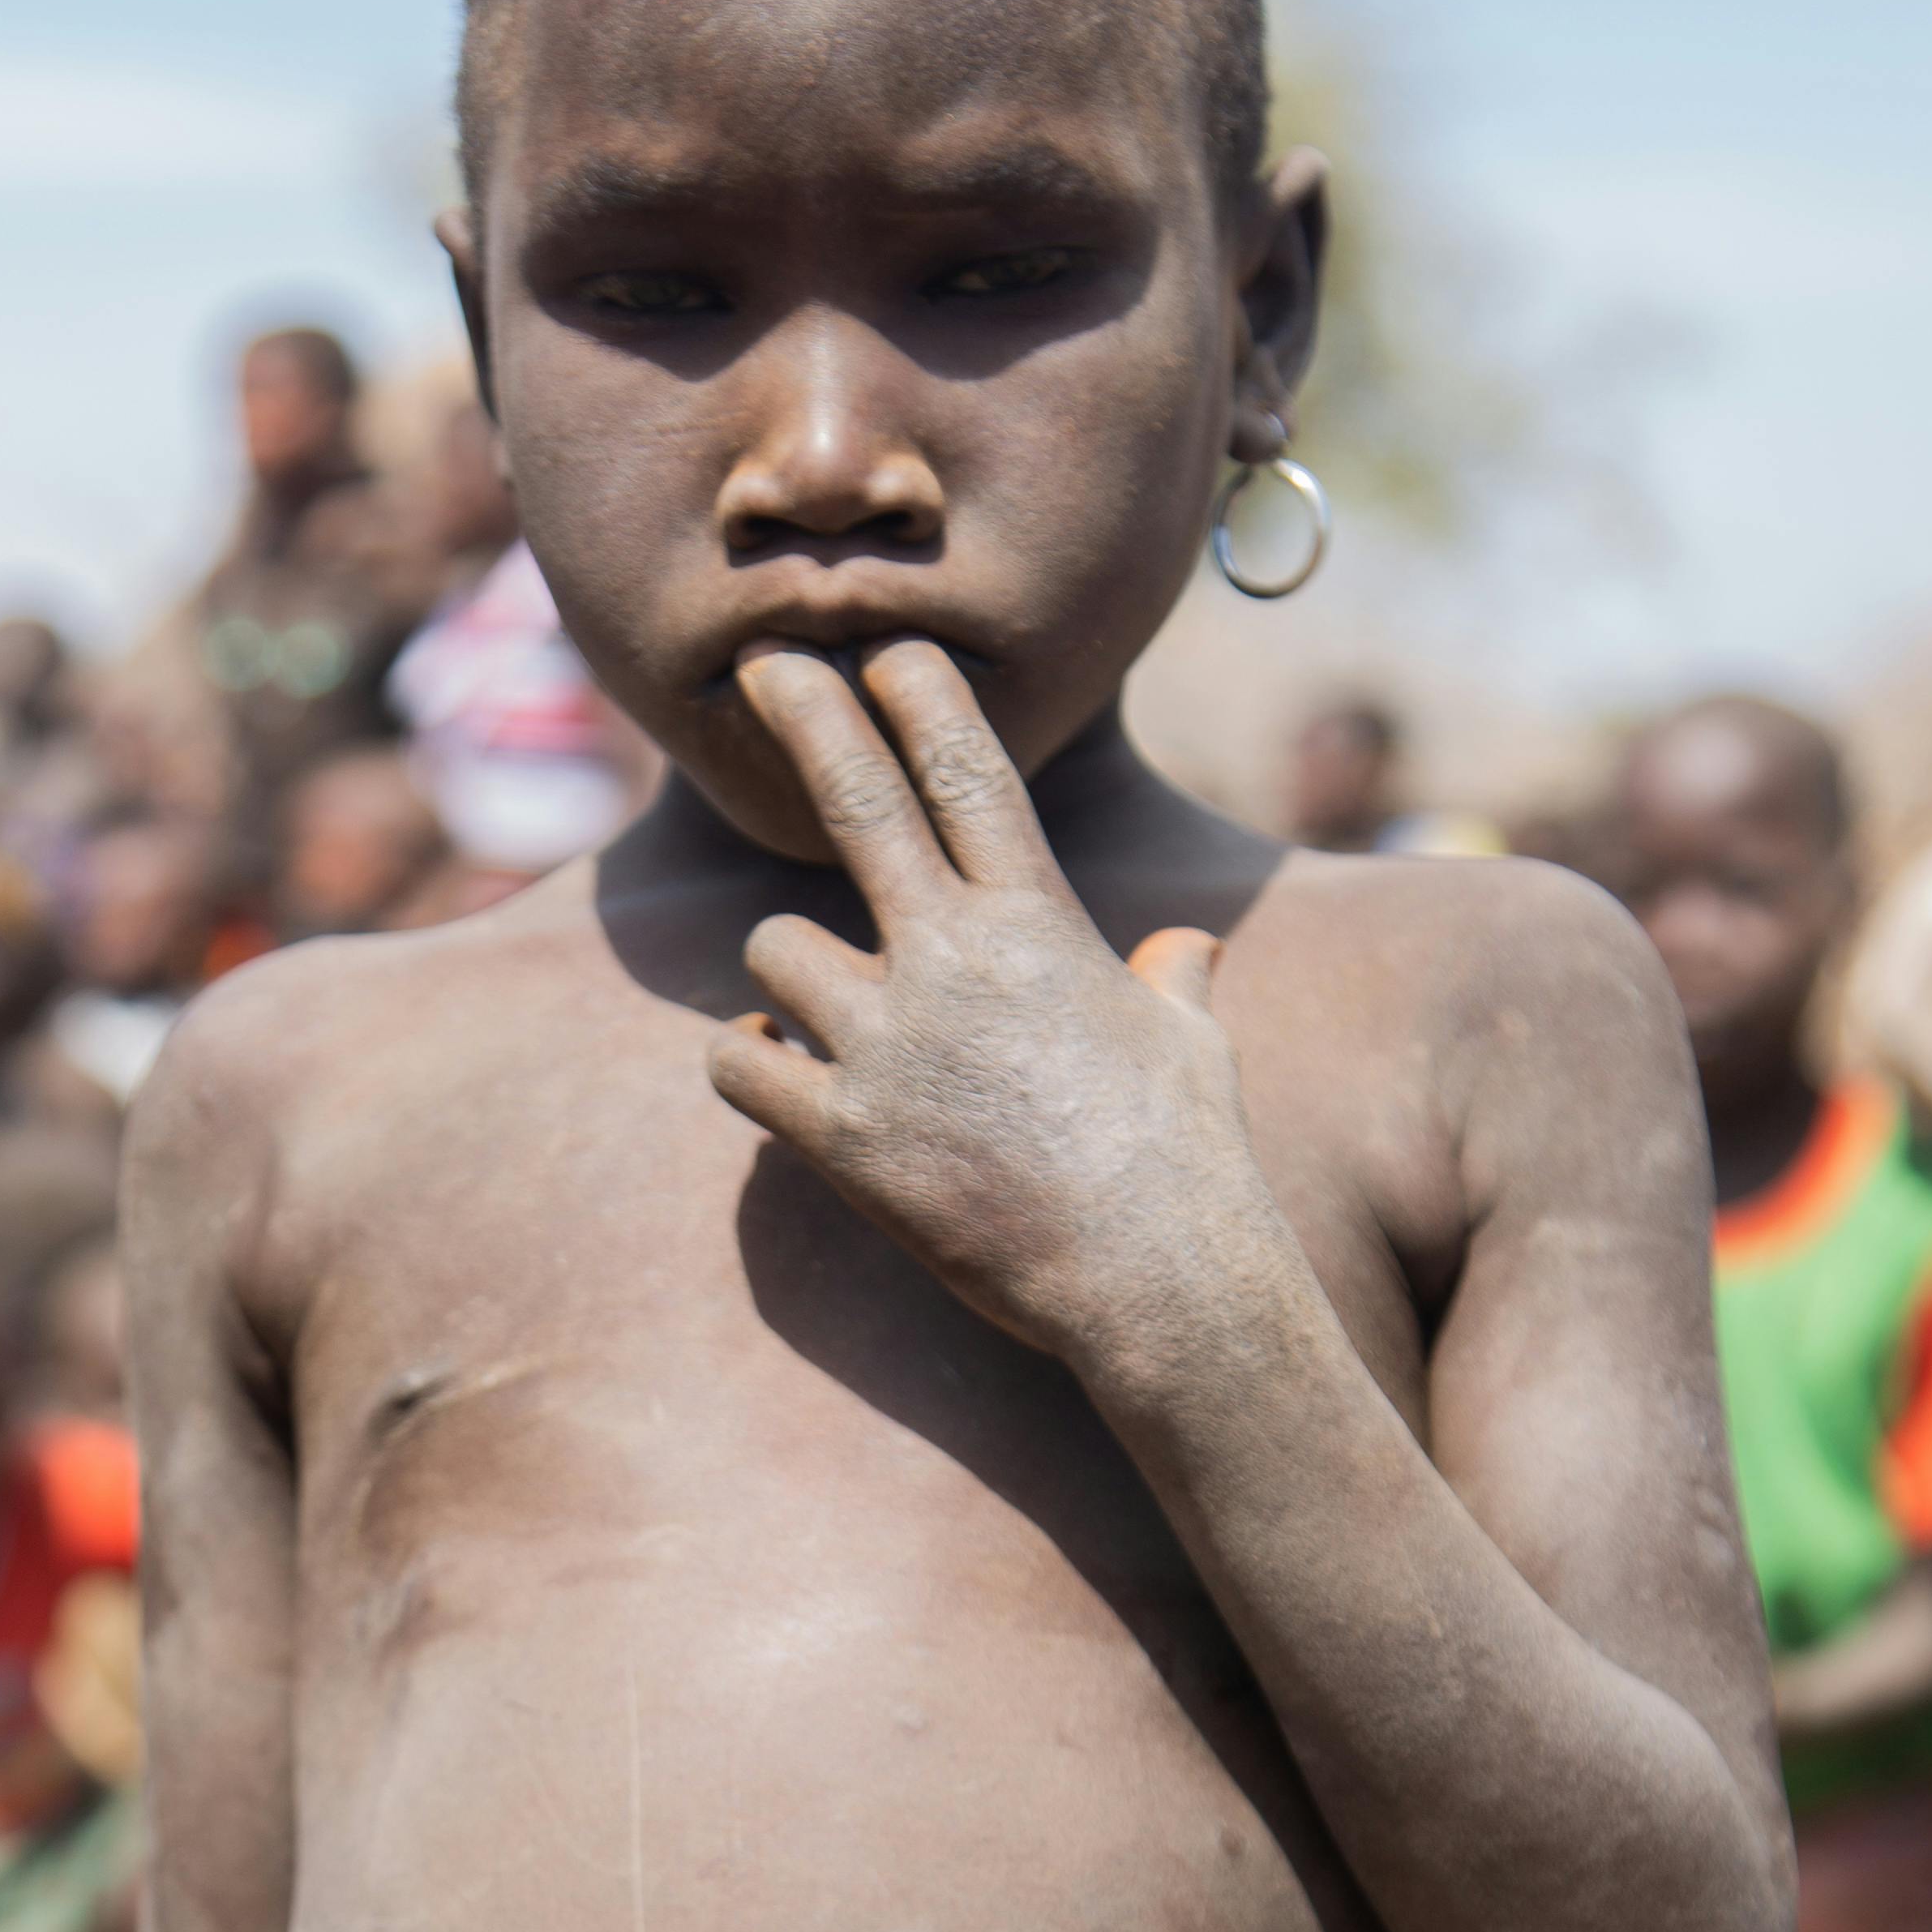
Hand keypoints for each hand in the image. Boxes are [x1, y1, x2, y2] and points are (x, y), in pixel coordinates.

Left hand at [708, 642, 1251, 1357]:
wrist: (1157, 1281)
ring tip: (805, 1001)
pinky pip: (739, 1062)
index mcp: (1040, 925)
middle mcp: (954, 963)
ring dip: (782, 966)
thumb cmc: (1189, 1165)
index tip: (882, 650)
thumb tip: (1187, 949)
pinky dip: (745, 1057)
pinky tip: (769, 1065)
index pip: (969, 771)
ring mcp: (890, 1045)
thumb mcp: (1192, 1045)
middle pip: (859, 802)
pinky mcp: (844, 1135)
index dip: (919, 696)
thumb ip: (1174, 978)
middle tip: (760, 663)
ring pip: (773, 946)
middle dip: (807, 714)